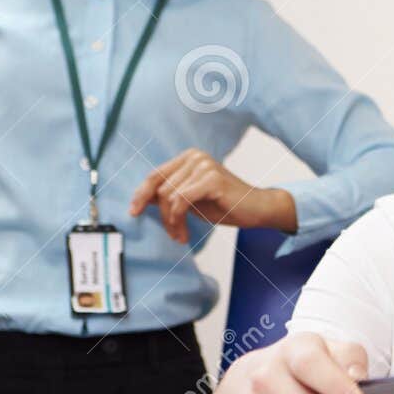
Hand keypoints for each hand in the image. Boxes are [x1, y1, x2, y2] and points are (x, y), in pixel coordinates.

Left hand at [129, 148, 295, 242]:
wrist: (259, 209)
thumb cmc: (226, 205)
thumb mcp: (192, 200)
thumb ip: (171, 195)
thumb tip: (143, 198)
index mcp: (189, 158)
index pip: (155, 175)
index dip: (141, 194)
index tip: (133, 212)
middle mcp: (195, 157)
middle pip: (160, 188)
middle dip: (163, 216)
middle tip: (174, 235)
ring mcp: (204, 166)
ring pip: (169, 197)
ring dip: (171, 222)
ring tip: (181, 236)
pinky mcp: (212, 179)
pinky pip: (181, 201)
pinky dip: (178, 220)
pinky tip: (185, 234)